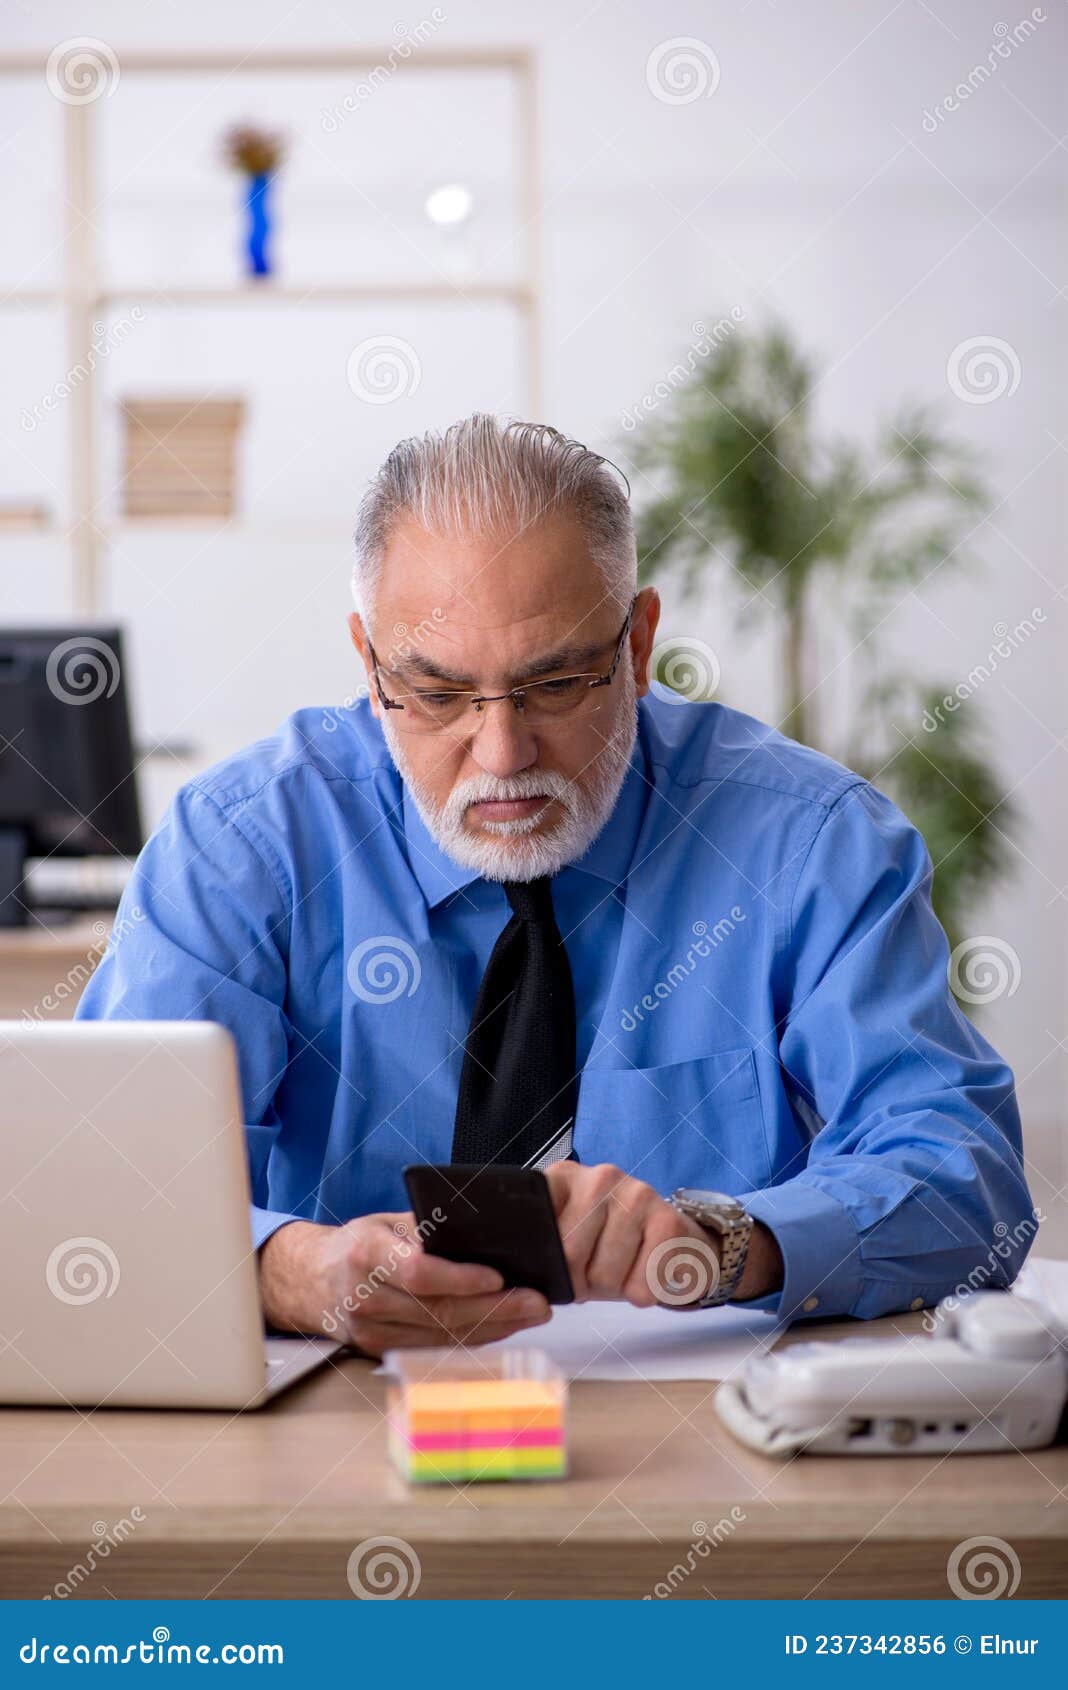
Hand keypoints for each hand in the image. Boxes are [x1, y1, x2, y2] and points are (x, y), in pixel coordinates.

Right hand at [259, 1214, 551, 1357]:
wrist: (310, 1280)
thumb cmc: (358, 1243)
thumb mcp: (387, 1222)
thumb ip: (427, 1231)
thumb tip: (485, 1236)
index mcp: (366, 1255)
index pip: (419, 1273)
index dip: (461, 1278)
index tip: (499, 1275)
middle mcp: (366, 1297)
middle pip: (439, 1311)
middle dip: (496, 1309)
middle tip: (538, 1302)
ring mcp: (371, 1331)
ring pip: (442, 1335)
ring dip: (494, 1327)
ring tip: (531, 1314)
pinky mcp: (379, 1351)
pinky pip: (435, 1346)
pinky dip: (473, 1337)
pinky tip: (502, 1326)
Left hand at [545, 1162, 720, 1306]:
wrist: (675, 1239)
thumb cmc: (611, 1244)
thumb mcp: (570, 1238)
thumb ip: (544, 1245)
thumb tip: (524, 1277)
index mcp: (564, 1178)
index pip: (533, 1218)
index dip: (540, 1258)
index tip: (551, 1268)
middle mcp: (599, 1177)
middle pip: (569, 1256)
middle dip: (579, 1283)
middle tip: (593, 1275)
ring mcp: (636, 1194)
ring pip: (605, 1276)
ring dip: (613, 1290)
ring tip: (623, 1271)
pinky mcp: (668, 1220)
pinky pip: (640, 1286)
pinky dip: (641, 1294)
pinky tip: (647, 1272)